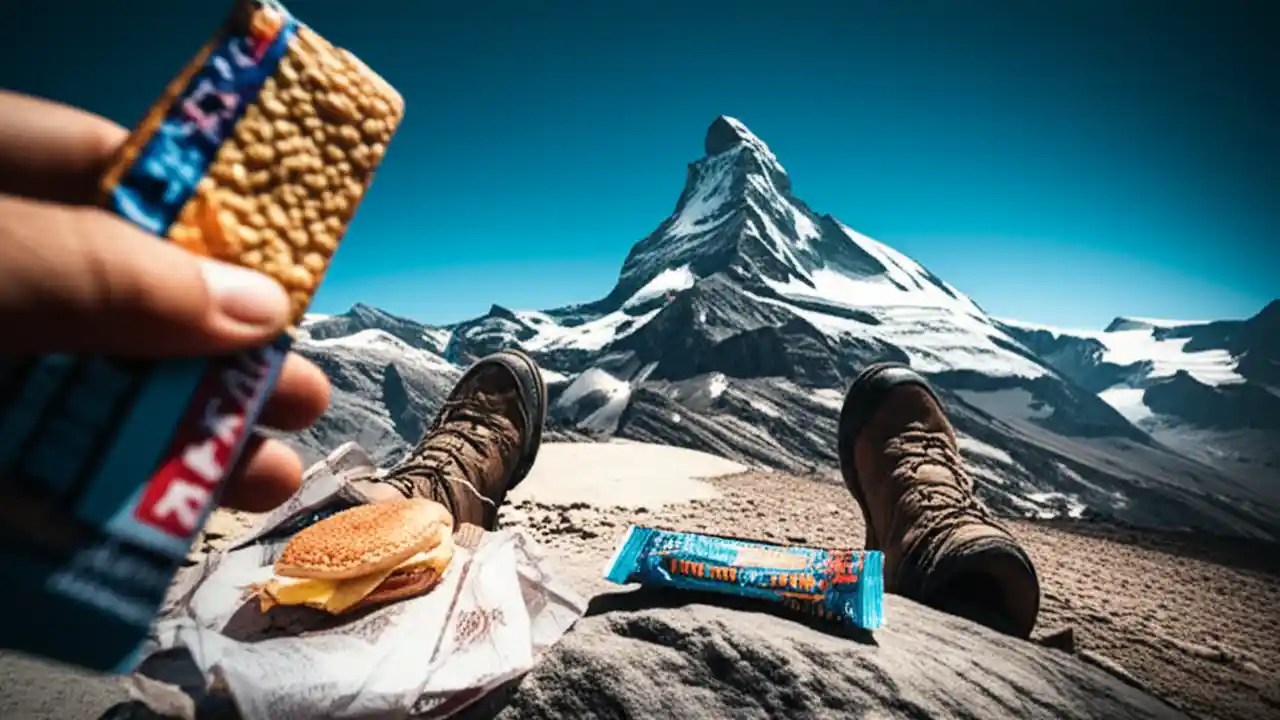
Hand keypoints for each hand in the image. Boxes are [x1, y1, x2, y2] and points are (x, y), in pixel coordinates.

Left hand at [0, 91, 329, 511]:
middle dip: (225, 350)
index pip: (112, 167)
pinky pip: (46, 470)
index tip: (289, 270)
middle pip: (127, 293)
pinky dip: (113, 496)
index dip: (208, 212)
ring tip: (273, 477)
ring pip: (95, 390)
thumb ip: (99, 271)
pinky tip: (177, 515)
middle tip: (303, 395)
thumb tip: (258, 307)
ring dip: (190, 434)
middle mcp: (0, 271)